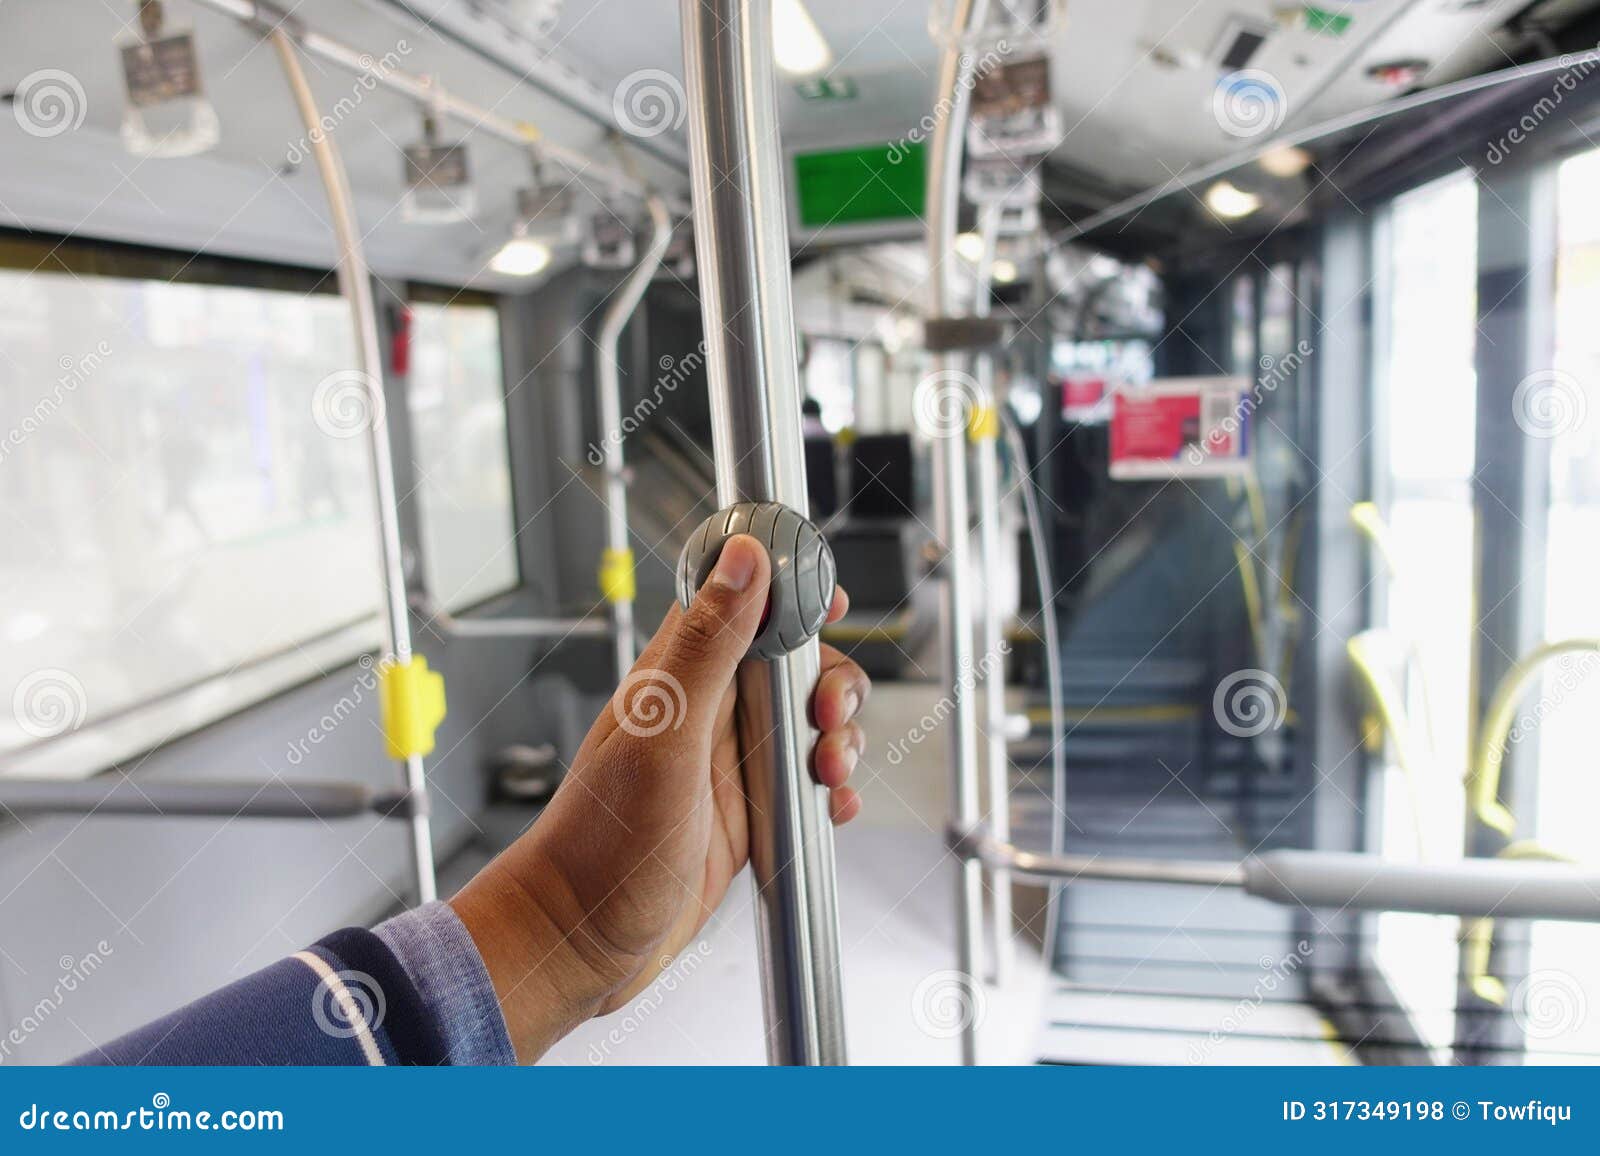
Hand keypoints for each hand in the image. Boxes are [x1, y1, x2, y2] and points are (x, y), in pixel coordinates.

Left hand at [450, 534, 869, 1060]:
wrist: (579, 943)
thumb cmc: (600, 846)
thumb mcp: (663, 736)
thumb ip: (706, 646)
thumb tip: (744, 562)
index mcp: (679, 675)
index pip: (742, 600)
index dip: (790, 590)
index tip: (832, 599)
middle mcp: (705, 714)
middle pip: (793, 666)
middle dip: (830, 682)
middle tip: (827, 715)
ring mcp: (726, 766)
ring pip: (806, 726)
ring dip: (837, 741)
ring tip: (828, 772)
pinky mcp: (743, 815)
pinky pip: (804, 787)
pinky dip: (829, 795)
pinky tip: (828, 810)